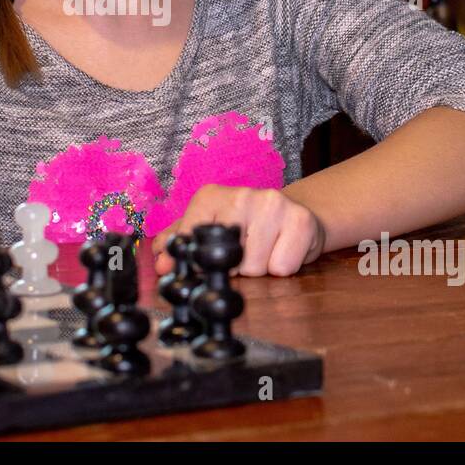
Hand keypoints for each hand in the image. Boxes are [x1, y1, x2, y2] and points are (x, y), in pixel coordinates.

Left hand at [150, 185, 327, 277]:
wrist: (294, 214)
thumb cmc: (246, 227)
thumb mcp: (210, 229)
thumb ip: (182, 244)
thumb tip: (163, 264)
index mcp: (211, 197)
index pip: (192, 239)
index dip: (199, 261)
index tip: (206, 263)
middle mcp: (241, 195)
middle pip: (226, 259)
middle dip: (235, 268)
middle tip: (245, 253)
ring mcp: (273, 204)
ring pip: (255, 266)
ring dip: (260, 269)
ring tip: (265, 251)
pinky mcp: (301, 220)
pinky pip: (283, 267)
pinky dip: (283, 268)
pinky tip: (283, 250)